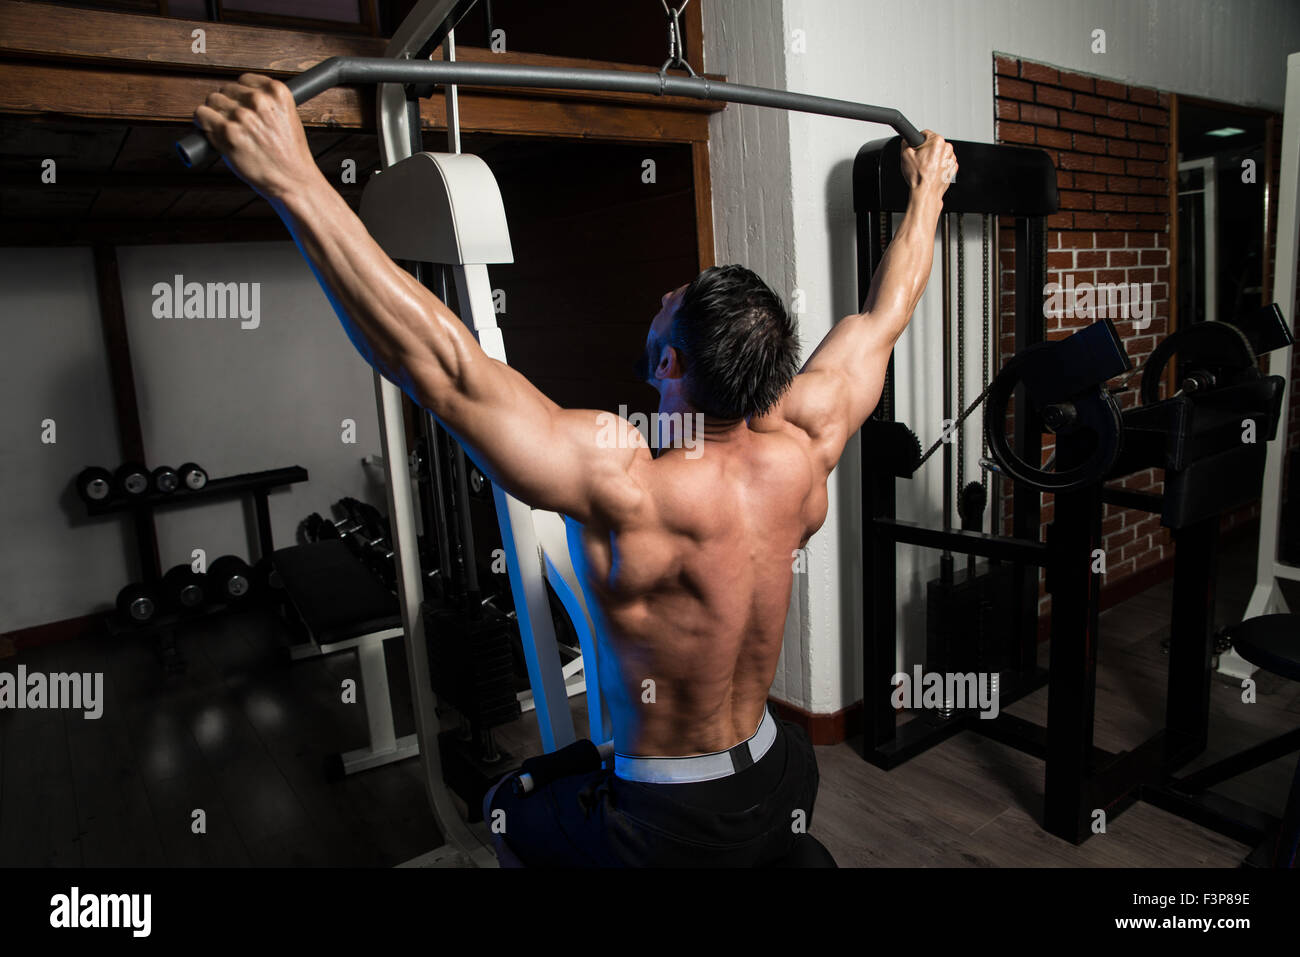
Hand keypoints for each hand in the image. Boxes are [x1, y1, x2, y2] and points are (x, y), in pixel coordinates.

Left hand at [193, 73, 318, 200]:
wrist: (292, 181)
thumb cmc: (289, 155)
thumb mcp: (288, 119)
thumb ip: (267, 103)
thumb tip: (237, 96)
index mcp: (277, 92)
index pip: (244, 80)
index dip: (240, 95)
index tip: (243, 108)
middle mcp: (260, 100)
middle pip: (226, 89)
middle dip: (227, 106)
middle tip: (236, 126)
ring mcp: (243, 115)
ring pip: (212, 101)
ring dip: (215, 115)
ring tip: (228, 132)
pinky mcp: (228, 132)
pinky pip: (201, 115)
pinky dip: (202, 123)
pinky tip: (212, 132)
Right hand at [900, 130, 956, 197]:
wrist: (926, 192)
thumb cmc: (919, 177)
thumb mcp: (905, 155)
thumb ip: (905, 142)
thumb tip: (907, 140)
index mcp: (937, 141)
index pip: (925, 134)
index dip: (918, 142)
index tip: (916, 149)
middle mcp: (947, 148)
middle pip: (933, 144)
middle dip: (926, 150)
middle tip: (919, 161)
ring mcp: (951, 158)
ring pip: (939, 153)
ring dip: (933, 158)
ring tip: (926, 168)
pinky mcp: (953, 167)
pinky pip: (944, 162)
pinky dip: (938, 166)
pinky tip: (931, 172)